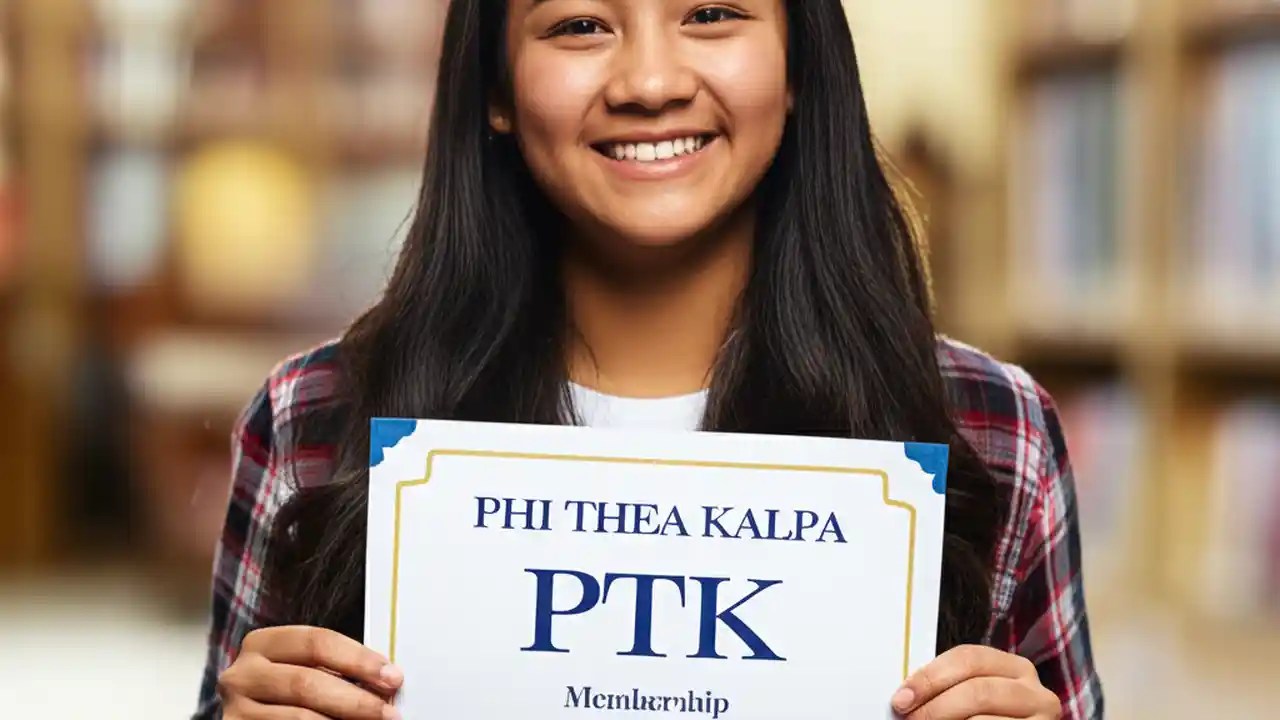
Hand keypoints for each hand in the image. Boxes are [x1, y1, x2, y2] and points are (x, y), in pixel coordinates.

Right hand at [217, 626, 403, 718]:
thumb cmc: (287, 693)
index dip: (358, 659)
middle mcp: (242, 674)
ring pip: (298, 717)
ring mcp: (235, 709)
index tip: (393, 676)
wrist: (253, 719)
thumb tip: (385, 678)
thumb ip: (335, 668)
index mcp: (262, 643)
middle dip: (355, 698)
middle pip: (307, 681)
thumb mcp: (304, 669)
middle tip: (389, 711)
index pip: (317, 642)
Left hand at [890, 644, 1061, 718]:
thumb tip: (906, 695)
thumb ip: (950, 688)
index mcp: (1015, 669)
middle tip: (909, 716)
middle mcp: (1035, 693)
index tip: (902, 697)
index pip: (969, 659)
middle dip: (935, 705)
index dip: (930, 677)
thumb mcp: (975, 695)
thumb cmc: (989, 717)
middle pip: (977, 690)